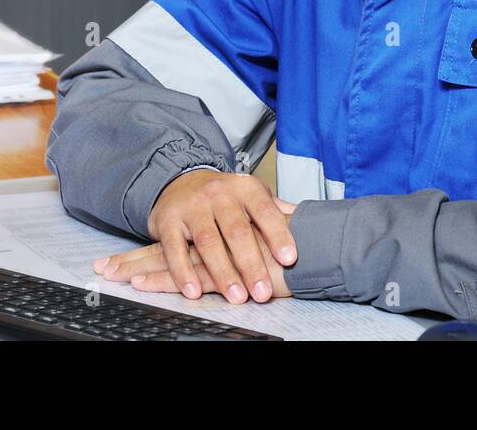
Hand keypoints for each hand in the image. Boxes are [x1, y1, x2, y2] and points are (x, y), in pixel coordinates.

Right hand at [96, 169, 296, 302]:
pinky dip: (182, 272)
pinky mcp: (167, 220)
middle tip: (263, 292)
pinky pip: (174, 248)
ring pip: (208, 241)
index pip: (265, 210)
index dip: (278, 234)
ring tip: (236, 297)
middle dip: (251, 263)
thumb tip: (309, 220)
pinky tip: (193, 291)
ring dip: (223, 272)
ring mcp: (192, 206)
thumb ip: (276, 210)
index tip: (290, 259)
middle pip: (236, 230)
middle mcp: (218, 194)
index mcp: (244, 188)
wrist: (181, 180)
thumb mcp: (252, 195)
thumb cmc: (224, 197)